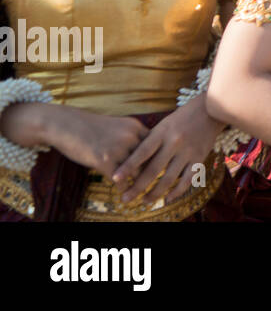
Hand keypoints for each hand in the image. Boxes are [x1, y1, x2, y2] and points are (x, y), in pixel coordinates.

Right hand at [18, 104, 148, 178]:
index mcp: (135, 127)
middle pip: (149, 160)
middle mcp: (130, 136)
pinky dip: (123, 187)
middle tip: (152, 185)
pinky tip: (122, 191)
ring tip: (140, 192)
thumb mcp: (117, 126)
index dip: (156, 158)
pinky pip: (121, 180)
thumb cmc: (91, 128)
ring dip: (138, 184)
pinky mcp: (104, 160)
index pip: (155, 146)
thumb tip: (143, 155)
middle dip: (150, 173)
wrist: (66, 124)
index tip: (157, 169)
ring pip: (137, 172)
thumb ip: (131, 137)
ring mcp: (118, 148)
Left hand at [113, 99, 223, 204]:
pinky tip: (167, 199)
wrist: (211, 110)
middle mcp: (174, 142)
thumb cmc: (182, 117)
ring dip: (155, 193)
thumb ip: (151, 141)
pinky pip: (187, 180)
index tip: (115, 178)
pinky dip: (177, 192)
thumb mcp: (164, 124)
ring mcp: (188, 151)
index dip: (128, 166)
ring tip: (144, 202)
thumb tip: (133, 162)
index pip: (142, 152)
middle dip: (137, 187)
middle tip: (125, 199)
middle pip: (153, 169)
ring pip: (169, 178)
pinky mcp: (200, 158)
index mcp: (162, 132)